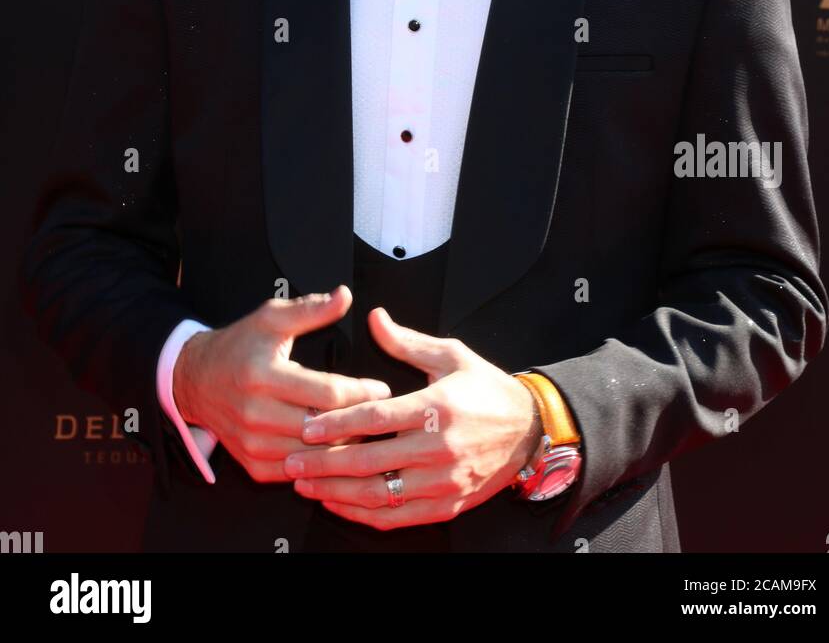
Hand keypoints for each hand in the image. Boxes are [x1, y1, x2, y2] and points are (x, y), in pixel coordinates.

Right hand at [172, 288, 391, 482]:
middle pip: (324, 427)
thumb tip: (344, 296)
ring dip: (342, 446)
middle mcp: (256, 415)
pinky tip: (336, 450)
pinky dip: (319, 463)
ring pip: (313, 456)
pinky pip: (297, 472)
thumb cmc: (239, 346)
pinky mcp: (253, 465)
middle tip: (383, 414)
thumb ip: (310, 309)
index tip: (382, 389)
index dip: (361, 392)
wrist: (195, 381)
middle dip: (358, 422)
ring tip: (365, 431)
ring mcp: (253, 444)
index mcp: (264, 376)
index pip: (327, 393)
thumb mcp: (271, 318)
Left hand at [283, 308, 541, 528]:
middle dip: (323, 463)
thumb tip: (375, 318)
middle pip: (369, 461)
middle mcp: (438, 448)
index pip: (375, 418)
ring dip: (336, 492)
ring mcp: (442, 481)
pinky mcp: (446, 505)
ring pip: (378, 494)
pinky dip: (364, 514)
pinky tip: (340, 504)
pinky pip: (397, 516)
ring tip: (306, 486)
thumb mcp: (451, 355)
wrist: (529, 430)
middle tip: (292, 461)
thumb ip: (406, 342)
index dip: (336, 423)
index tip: (307, 425)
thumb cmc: (488, 389)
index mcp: (436, 407)